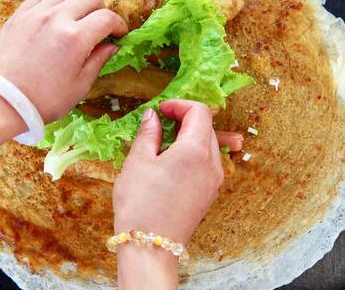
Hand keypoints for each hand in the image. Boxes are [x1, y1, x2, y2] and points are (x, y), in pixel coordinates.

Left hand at [0, 0, 127, 122]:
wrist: (5, 102)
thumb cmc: (46, 100)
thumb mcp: (80, 85)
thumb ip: (99, 60)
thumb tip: (112, 46)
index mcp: (76, 38)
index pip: (107, 18)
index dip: (119, 25)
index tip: (120, 33)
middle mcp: (57, 19)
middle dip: (102, 12)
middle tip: (101, 28)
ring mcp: (35, 14)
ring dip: (79, 4)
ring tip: (78, 21)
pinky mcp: (19, 16)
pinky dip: (55, 2)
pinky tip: (56, 18)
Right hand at [113, 99, 223, 244]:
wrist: (150, 248)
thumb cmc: (140, 204)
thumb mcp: (138, 162)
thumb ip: (148, 133)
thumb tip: (152, 115)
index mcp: (195, 151)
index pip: (200, 112)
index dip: (180, 105)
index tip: (162, 109)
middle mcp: (212, 164)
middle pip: (207, 126)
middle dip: (185, 118)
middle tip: (161, 122)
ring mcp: (214, 180)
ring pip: (209, 143)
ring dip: (190, 135)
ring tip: (165, 142)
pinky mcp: (210, 192)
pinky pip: (208, 162)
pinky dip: (194, 152)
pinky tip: (173, 160)